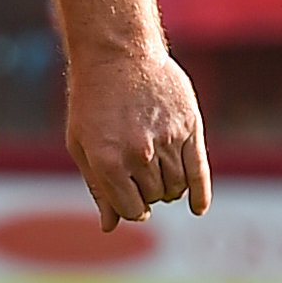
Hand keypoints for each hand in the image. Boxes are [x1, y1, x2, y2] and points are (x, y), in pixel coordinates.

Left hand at [65, 47, 210, 228]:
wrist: (117, 56)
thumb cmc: (92, 102)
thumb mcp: (82, 144)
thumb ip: (99, 186)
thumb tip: (110, 226)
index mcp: (108, 161)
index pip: (132, 209)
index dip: (132, 209)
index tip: (131, 203)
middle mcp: (139, 154)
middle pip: (155, 197)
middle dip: (148, 195)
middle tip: (140, 178)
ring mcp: (167, 141)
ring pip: (176, 187)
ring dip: (169, 189)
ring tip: (157, 174)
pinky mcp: (189, 127)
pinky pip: (198, 171)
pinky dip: (199, 193)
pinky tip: (198, 208)